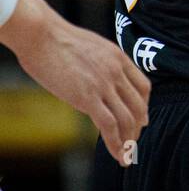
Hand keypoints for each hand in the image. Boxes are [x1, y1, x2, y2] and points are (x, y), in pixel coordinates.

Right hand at [9, 0, 149, 164]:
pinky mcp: (88, 97)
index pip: (143, 86)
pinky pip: (109, 125)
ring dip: (129, 140)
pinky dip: (116, 144)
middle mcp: (116, 71)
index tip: (141, 119)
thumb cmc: (58, 40)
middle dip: (138, 126)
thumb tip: (97, 78)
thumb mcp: (91, 47)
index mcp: (118, 57)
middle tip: (134, 141)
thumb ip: (101, 63)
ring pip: (127, 118)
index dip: (144, 106)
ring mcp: (104, 84)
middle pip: (138, 105)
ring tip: (126, 154)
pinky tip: (117, 155)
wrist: (43, 35)